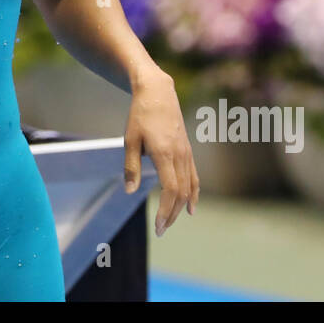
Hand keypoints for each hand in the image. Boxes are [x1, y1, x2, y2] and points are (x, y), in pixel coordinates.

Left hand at [124, 69, 199, 235]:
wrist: (158, 92)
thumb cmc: (140, 114)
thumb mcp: (130, 139)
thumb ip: (131, 166)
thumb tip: (129, 190)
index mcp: (165, 153)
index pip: (171, 190)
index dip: (166, 211)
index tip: (158, 226)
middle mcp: (180, 155)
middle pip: (182, 193)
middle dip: (172, 215)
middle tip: (161, 230)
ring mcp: (186, 153)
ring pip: (189, 187)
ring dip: (182, 208)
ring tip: (171, 222)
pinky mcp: (188, 150)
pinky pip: (194, 177)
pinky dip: (193, 194)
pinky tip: (191, 207)